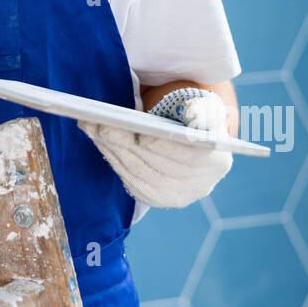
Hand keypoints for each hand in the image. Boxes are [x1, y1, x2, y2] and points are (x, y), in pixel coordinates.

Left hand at [77, 92, 232, 208]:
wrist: (194, 142)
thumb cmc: (198, 119)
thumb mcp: (207, 108)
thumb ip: (202, 110)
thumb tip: (191, 113)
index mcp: (217, 162)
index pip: (187, 156)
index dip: (163, 146)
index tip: (141, 135)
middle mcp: (198, 186)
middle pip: (154, 165)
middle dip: (124, 142)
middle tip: (99, 123)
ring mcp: (175, 196)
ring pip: (137, 172)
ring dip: (111, 148)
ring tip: (90, 125)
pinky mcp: (154, 198)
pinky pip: (128, 179)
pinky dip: (111, 157)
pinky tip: (97, 138)